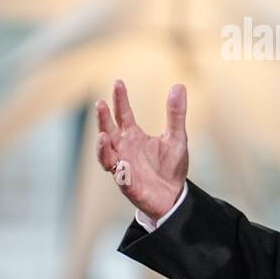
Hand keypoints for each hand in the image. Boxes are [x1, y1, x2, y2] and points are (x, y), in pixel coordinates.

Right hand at [95, 79, 188, 219]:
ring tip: (103, 136)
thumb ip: (176, 114)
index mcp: (133, 136)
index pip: (122, 114)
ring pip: (105, 156)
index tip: (118, 82)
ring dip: (102, 147)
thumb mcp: (177, 137)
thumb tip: (179, 85)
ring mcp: (123, 166)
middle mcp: (123, 149)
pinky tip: (120, 164)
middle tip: (100, 104)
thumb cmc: (171, 166)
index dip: (119, 99)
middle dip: (103, 119)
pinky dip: (118, 170)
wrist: (174, 195)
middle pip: (108, 131)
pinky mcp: (128, 184)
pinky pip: (120, 177)